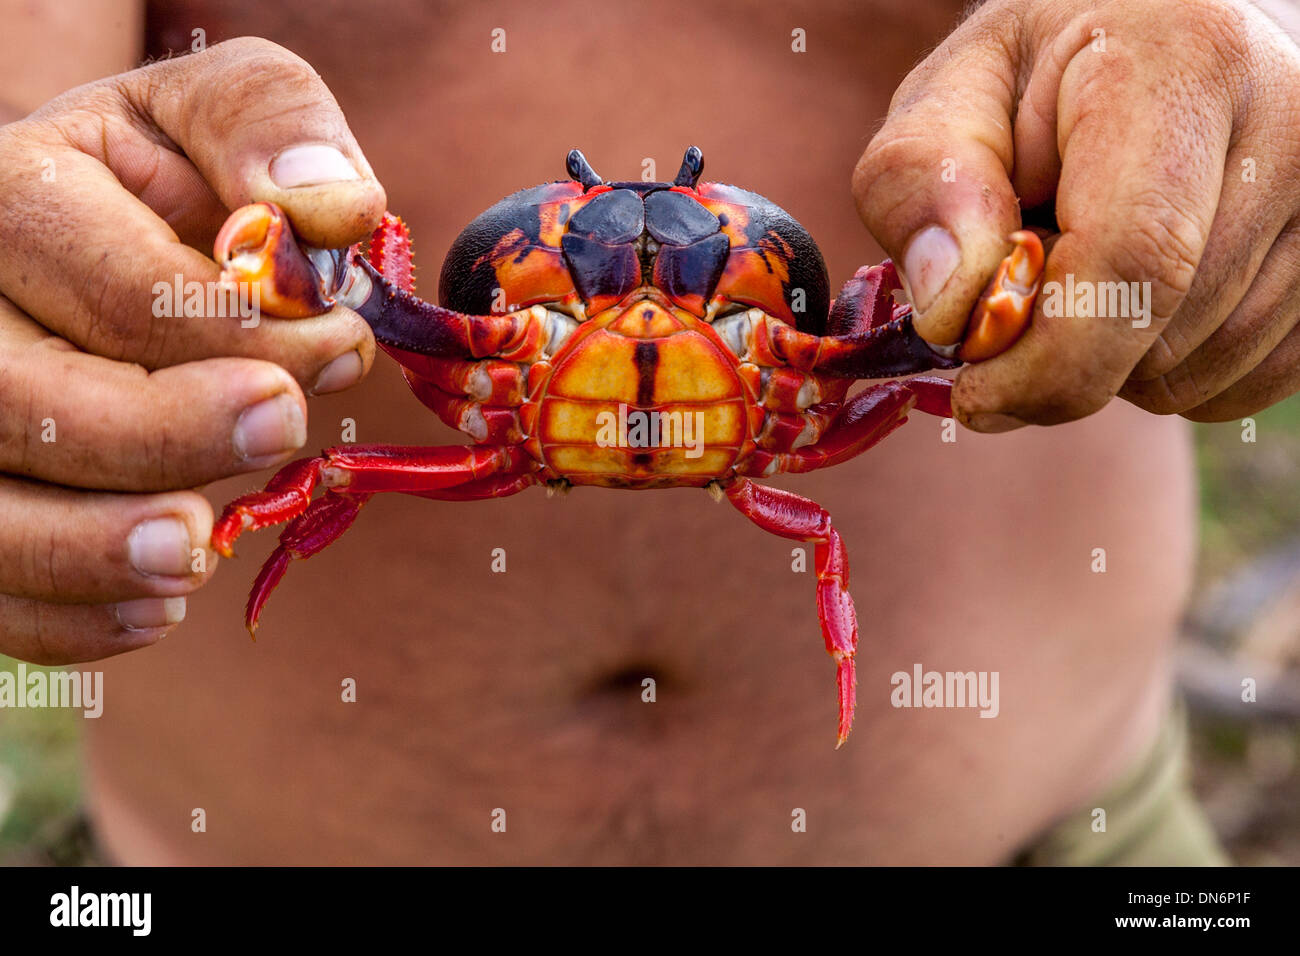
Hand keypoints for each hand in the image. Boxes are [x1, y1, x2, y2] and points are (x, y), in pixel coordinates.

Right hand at [0, 37, 384, 662]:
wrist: (85, 225)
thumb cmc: (162, 174)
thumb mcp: (214, 111)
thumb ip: (270, 128)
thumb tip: (336, 209)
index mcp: (11, 196)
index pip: (116, 289)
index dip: (236, 332)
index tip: (339, 344)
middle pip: (19, 402)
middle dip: (165, 437)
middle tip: (281, 433)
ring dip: (97, 552)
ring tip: (198, 553)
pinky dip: (67, 617)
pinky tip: (154, 605)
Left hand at [853, 0, 1299, 428]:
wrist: (1134, 54)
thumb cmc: (1028, 85)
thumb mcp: (948, 102)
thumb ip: (921, 186)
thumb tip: (953, 310)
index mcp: (1184, 61)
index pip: (1134, 259)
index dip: (1046, 359)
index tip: (975, 392)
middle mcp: (1291, 123)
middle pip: (1162, 334)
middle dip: (1061, 354)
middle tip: (1026, 282)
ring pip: (1198, 373)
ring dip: (1112, 361)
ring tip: (1090, 265)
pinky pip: (1241, 386)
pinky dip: (1167, 372)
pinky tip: (1143, 296)